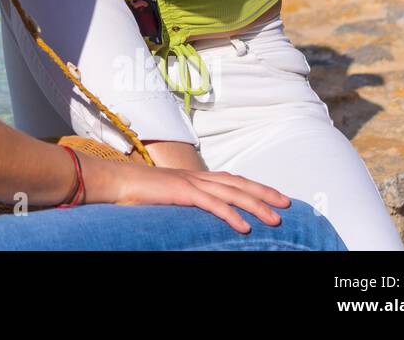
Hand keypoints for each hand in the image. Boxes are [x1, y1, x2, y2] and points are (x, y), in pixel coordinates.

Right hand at [88, 156, 292, 233]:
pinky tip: (245, 227)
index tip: (274, 196)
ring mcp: (190, 183)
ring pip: (232, 193)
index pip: (232, 179)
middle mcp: (196, 176)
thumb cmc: (135, 192)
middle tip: (288, 205)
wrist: (114, 181)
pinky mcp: (181, 192)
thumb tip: (195, 216)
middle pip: (239, 183)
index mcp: (194, 177)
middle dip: (265, 193)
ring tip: (276, 219)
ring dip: (256, 206)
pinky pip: (212, 205)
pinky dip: (231, 215)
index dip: (254, 186)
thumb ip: (184, 203)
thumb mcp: (166, 197)